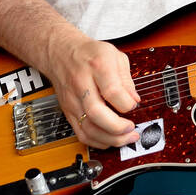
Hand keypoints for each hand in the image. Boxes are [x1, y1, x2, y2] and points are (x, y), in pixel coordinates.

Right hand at [43, 29, 141, 149]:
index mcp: (97, 66)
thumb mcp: (114, 55)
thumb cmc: (89, 53)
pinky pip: (81, 133)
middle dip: (117, 127)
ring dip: (110, 139)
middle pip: (96, 113)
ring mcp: (73, 100)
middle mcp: (82, 84)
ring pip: (87, 128)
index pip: (111, 90)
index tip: (133, 105)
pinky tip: (110, 140)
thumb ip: (126, 78)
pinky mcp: (68, 112)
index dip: (127, 103)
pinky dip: (97, 141)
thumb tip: (134, 100)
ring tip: (126, 138)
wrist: (61, 53)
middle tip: (131, 128)